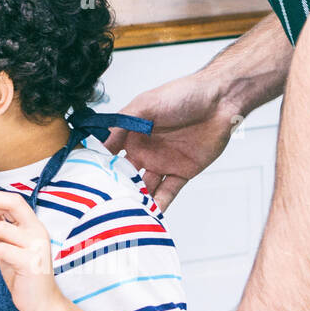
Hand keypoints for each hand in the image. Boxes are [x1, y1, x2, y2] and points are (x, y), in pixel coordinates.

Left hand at [0, 189, 66, 310]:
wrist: (42, 304)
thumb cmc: (25, 276)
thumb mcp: (9, 247)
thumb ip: (0, 228)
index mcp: (34, 226)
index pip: (14, 200)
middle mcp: (38, 232)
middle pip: (13, 203)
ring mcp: (36, 246)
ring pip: (1, 228)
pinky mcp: (30, 262)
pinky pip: (1, 249)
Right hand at [103, 70, 239, 208]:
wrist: (220, 101)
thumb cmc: (183, 95)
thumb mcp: (146, 105)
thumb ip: (122, 123)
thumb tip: (100, 142)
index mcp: (132, 133)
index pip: (111, 154)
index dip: (101, 166)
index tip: (89, 181)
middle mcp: (145, 150)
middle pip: (127, 175)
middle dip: (117, 189)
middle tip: (105, 204)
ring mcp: (163, 162)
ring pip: (146, 187)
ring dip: (137, 200)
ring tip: (125, 214)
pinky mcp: (183, 172)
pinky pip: (169, 191)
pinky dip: (160, 204)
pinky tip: (150, 215)